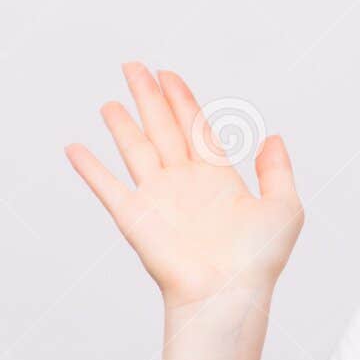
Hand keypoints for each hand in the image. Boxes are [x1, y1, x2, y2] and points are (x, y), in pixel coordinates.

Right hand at [64, 62, 303, 311]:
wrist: (227, 294)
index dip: (181, 99)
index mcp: (218, 179)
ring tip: (110, 101)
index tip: (168, 74)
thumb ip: (278, 171)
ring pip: (136, 150)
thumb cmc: (258, 261)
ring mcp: (159, 199)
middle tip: (133, 65)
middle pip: (163, 128)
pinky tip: (75, 148)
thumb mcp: (284, 208)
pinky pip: (108, 187)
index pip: (195, 128)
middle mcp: (185, 184)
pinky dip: (90, 168)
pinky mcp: (135, 217)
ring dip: (122, 124)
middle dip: (149, 96)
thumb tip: (273, 137)